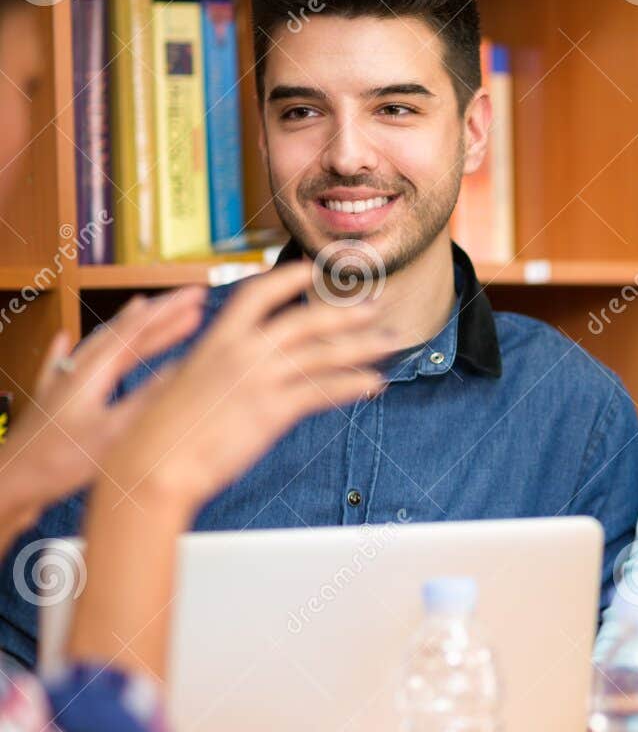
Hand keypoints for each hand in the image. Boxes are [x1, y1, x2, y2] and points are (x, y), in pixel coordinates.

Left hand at [1, 288, 205, 513]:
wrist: (8, 486)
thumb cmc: (55, 464)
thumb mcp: (113, 433)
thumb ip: (147, 400)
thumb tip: (181, 371)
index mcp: (92, 373)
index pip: (138, 330)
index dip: (169, 311)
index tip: (195, 295)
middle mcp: (76, 371)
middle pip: (122, 333)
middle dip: (158, 316)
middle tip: (188, 303)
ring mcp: (61, 385)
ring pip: (100, 346)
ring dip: (128, 329)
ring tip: (145, 311)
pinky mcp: (51, 404)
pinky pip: (62, 364)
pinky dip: (68, 348)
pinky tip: (62, 339)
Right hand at [99, 263, 392, 516]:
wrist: (150, 464)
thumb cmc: (157, 431)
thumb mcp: (179, 382)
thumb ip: (208, 367)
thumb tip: (214, 364)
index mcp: (215, 339)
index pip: (258, 292)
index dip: (288, 276)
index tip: (313, 267)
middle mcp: (240, 351)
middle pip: (304, 319)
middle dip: (343, 312)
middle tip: (374, 305)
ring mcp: (258, 379)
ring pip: (323, 352)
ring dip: (363, 345)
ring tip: (392, 340)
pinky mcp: (271, 410)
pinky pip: (323, 391)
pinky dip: (353, 384)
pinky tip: (374, 383)